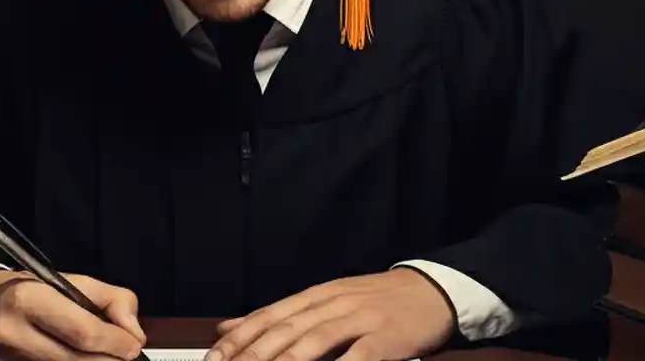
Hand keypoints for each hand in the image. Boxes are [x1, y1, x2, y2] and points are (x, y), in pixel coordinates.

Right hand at [0, 268, 147, 360]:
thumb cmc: (19, 291)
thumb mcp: (64, 280)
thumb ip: (108, 298)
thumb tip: (133, 330)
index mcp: (28, 299)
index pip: (84, 332)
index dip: (116, 343)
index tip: (133, 345)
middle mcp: (12, 333)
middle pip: (77, 360)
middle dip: (108, 359)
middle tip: (123, 353)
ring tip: (100, 354)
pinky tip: (76, 358)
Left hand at [207, 268, 455, 360]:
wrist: (429, 290)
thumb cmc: (374, 301)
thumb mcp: (324, 300)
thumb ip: (279, 315)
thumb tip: (227, 327)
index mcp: (314, 296)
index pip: (268, 315)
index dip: (240, 337)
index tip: (214, 357)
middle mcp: (332, 303)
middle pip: (286, 329)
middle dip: (253, 353)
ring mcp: (359, 318)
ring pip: (315, 339)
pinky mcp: (385, 337)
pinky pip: (359, 355)